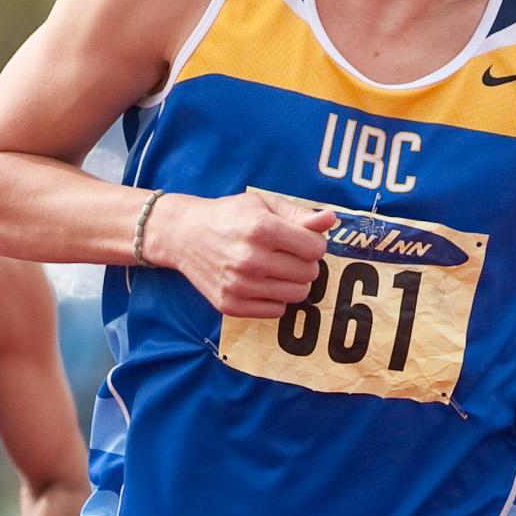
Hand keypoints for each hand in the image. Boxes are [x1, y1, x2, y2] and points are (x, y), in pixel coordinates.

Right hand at [146, 191, 335, 317]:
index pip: (316, 248)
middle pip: (310, 273)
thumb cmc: (228, 216)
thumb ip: (300, 214)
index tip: (300, 239)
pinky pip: (277, 311)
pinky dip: (275, 298)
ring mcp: (240, 285)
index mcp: (262, 229)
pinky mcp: (231, 305)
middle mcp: (251, 259)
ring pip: (297, 294)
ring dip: (293, 282)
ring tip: (276, 268)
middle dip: (304, 262)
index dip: (314, 243)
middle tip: (286, 254)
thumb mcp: (263, 204)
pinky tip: (262, 282)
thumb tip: (331, 219)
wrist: (184, 235)